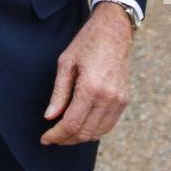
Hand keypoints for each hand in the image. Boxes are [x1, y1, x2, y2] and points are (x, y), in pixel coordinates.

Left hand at [40, 1, 132, 145]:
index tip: (45, 139)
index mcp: (91, 88)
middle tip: (52, 137)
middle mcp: (108, 98)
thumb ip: (59, 93)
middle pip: (85, 132)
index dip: (56, 135)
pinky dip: (94, 131)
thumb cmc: (86, 43)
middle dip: (66, 139)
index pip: (72, 124)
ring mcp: (119, 100)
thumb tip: (50, 117)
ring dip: (80, 138)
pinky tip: (81, 126)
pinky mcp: (125, 100)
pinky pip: (109, 125)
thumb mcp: (65, 63)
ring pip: (98, 132)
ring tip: (64, 134)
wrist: (114, 31)